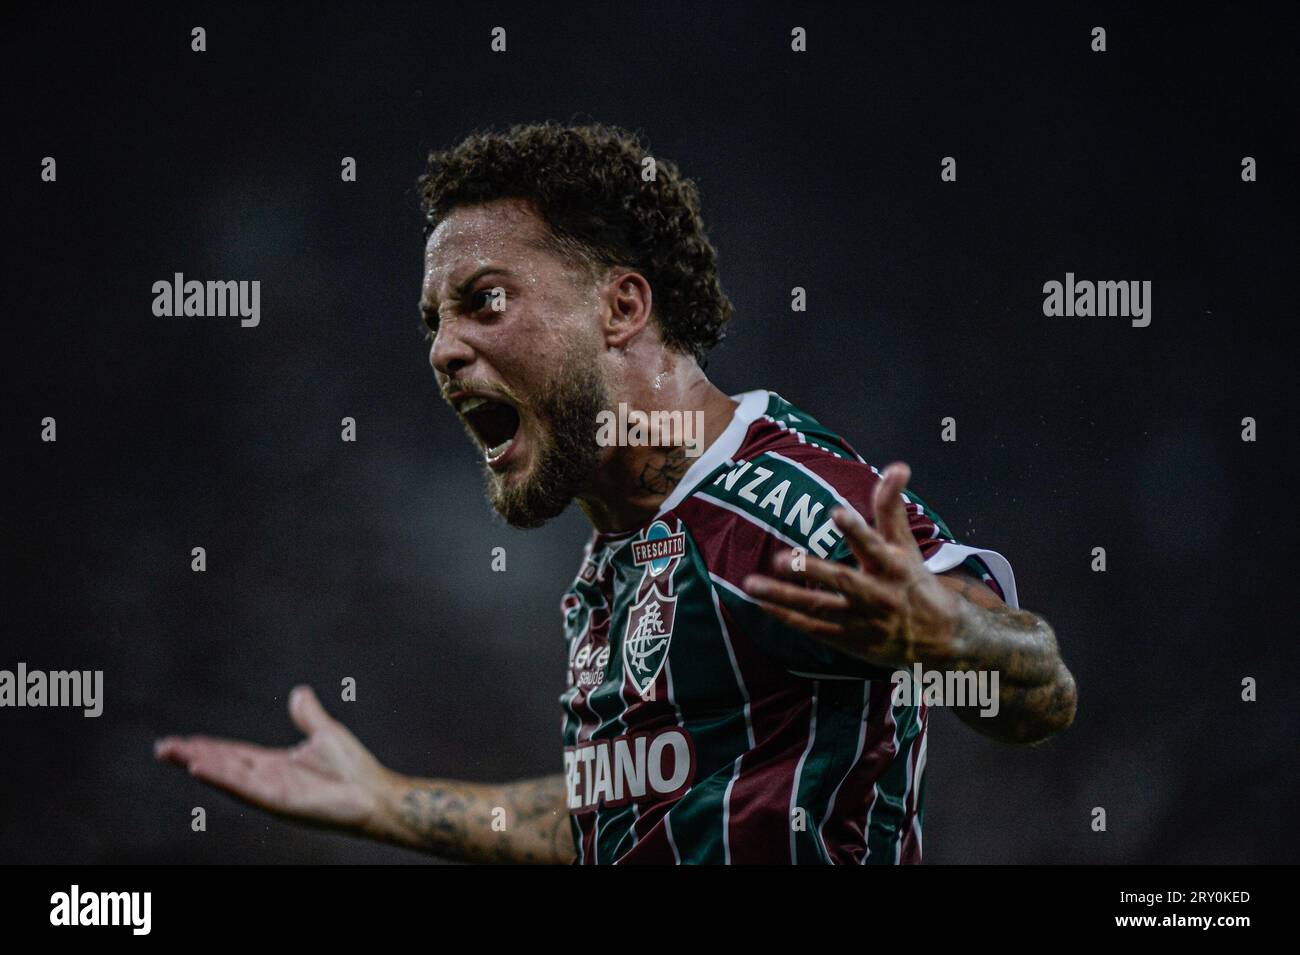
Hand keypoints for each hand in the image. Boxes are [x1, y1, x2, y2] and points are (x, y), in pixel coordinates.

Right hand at [154, 685, 395, 836]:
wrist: (373, 795)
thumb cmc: (354, 770)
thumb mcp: (325, 734)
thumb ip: (308, 716)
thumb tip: (299, 692)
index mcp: (274, 764)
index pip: (231, 754)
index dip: (206, 747)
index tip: (181, 740)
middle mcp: (266, 778)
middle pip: (221, 764)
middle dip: (192, 755)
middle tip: (162, 748)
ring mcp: (269, 790)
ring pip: (226, 775)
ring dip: (198, 764)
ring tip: (172, 753)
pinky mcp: (277, 800)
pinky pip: (244, 787)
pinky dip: (221, 777)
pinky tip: (199, 768)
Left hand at [741, 462, 963, 669]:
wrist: (940, 638)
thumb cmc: (913, 581)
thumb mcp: (906, 545)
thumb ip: (891, 506)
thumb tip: (898, 465)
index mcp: (892, 566)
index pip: (873, 544)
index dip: (855, 529)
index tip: (836, 511)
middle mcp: (877, 594)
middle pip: (841, 581)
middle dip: (809, 570)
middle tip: (780, 558)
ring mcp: (861, 621)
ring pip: (818, 608)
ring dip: (783, 597)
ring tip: (750, 584)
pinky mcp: (848, 640)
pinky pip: (812, 628)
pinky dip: (786, 616)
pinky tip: (761, 603)